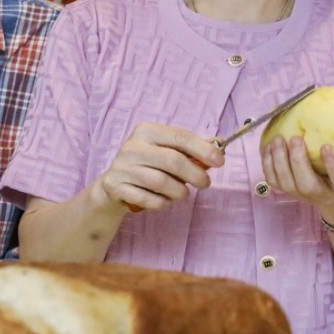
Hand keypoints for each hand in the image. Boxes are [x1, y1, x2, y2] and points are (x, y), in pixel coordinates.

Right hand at [100, 122, 224, 210]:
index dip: (203, 149)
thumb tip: (220, 144)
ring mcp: (122, 167)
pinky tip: (164, 199)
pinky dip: (162, 202)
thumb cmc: (148, 164)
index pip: (180, 137)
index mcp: (147, 131)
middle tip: (206, 183)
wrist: (113, 184)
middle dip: (195, 174)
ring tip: (183, 193)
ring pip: (161, 182)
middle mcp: (133, 146)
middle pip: (173, 161)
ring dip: (179, 191)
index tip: (220, 161)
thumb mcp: (167, 150)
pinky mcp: (115, 186)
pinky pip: (148, 199)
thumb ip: (191, 148)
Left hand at [261, 131, 333, 226]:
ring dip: (279, 162)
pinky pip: (275, 182)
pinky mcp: (291, 192)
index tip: (327, 147)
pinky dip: (268, 165)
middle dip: (298, 162)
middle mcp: (323, 194)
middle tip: (295, 139)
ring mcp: (304, 195)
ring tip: (278, 140)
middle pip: (307, 185)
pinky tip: (268, 146)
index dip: (333, 166)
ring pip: (288, 185)